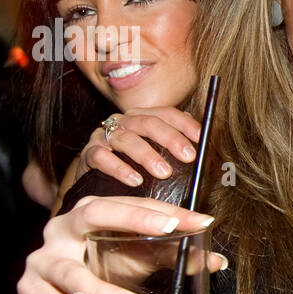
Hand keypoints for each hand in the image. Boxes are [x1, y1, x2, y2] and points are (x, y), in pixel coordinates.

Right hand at [17, 195, 219, 293]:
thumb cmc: (103, 272)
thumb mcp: (138, 260)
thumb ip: (173, 256)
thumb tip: (217, 261)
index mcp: (90, 212)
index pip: (130, 204)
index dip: (164, 210)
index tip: (199, 220)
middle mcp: (62, 228)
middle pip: (93, 213)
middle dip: (132, 219)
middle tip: (170, 230)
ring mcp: (43, 259)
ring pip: (73, 274)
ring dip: (106, 292)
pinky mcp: (30, 290)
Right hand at [78, 108, 201, 185]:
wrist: (93, 177)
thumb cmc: (130, 165)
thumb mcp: (154, 153)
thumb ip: (174, 146)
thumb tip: (204, 146)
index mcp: (141, 118)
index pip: (165, 113)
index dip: (184, 123)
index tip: (201, 138)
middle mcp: (122, 122)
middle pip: (147, 122)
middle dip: (170, 138)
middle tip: (188, 157)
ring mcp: (103, 136)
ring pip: (125, 138)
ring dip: (147, 155)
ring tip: (164, 172)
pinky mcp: (88, 154)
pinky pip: (101, 157)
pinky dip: (119, 168)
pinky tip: (135, 180)